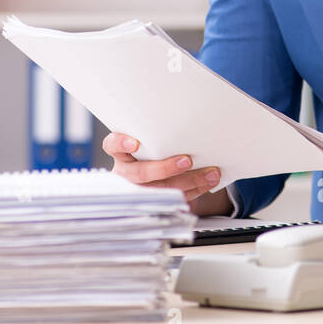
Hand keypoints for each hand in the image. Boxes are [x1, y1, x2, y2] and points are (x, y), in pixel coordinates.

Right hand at [102, 131, 223, 203]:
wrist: (158, 168)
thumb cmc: (154, 148)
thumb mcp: (151, 139)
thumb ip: (158, 134)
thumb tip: (188, 122)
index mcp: (121, 153)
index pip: (112, 145)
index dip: (121, 144)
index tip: (135, 143)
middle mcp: (126, 172)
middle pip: (140, 173)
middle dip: (165, 168)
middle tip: (187, 161)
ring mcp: (140, 189)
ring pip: (161, 189)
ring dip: (189, 181)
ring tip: (210, 173)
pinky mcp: (156, 201)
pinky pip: (175, 198)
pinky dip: (196, 189)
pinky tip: (209, 181)